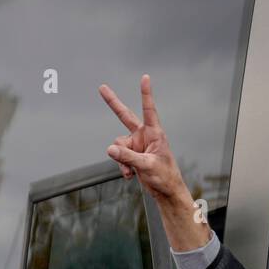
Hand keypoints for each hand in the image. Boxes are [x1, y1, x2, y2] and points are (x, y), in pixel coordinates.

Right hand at [101, 77, 207, 250]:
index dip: (146, 93)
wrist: (166, 191)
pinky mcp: (132, 154)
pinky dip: (122, 166)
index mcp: (154, 133)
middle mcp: (144, 136)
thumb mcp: (146, 166)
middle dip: (113, 103)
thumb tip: (109, 149)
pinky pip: (119, 156)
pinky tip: (130, 175)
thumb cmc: (164, 176)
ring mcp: (137, 145)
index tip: (145, 77)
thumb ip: (128, 157)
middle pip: (125, 116)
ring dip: (121, 159)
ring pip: (118, 145)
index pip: (149, 110)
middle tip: (102, 87)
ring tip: (131, 171)